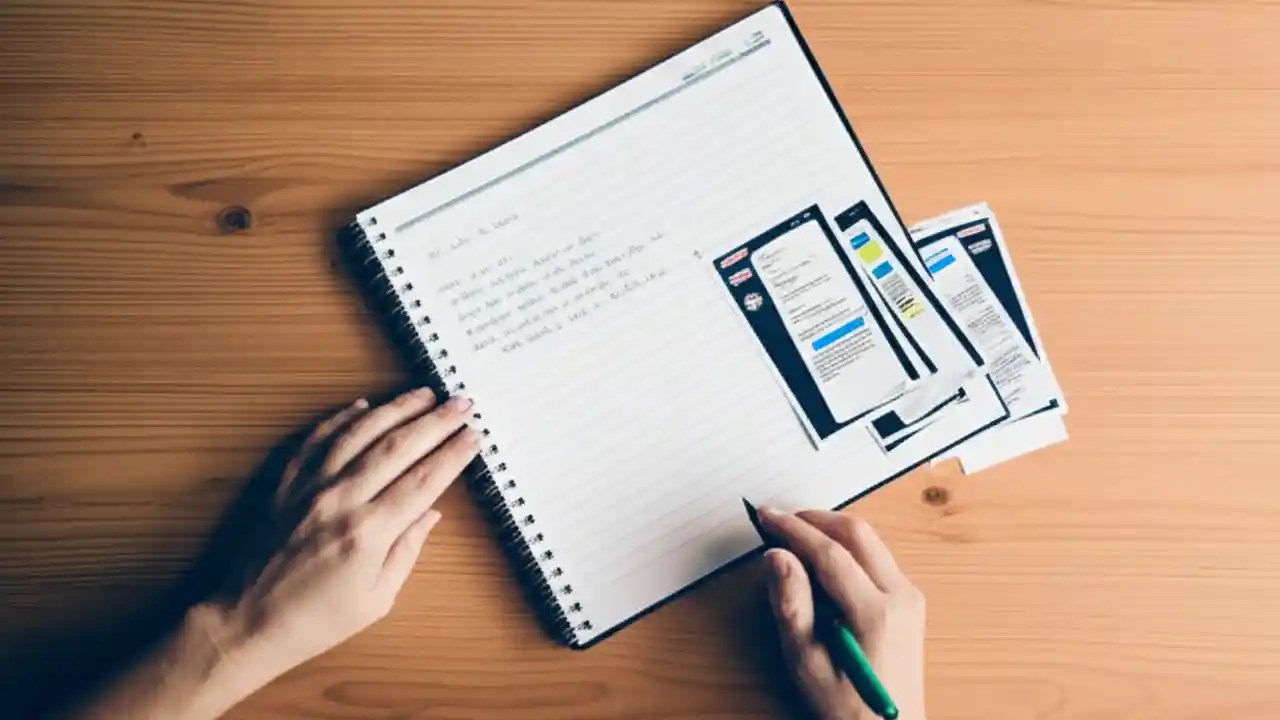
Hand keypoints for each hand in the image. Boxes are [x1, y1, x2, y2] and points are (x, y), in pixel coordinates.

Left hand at [216, 388, 480, 679]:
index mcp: (368, 533)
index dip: (453, 454)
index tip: (473, 436)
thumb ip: (407, 551)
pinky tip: (364, 405)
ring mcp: (310, 486)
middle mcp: (340, 500)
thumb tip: (431, 512)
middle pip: (398, 447)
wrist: (246, 621)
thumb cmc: (315, 620)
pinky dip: (343, 418)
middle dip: (435, 422)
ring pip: (360, 432)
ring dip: (396, 409)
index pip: (423, 481)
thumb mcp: (377, 600)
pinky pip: (318, 438)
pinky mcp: (286, 482)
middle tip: (462, 404)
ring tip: (424, 394)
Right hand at [758, 508, 926, 719]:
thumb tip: (777, 557)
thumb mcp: (808, 663)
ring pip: (869, 541)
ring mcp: (910, 598)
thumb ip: (792, 605)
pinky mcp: (908, 603)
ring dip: (830, 531)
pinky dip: (845, 548)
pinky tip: (819, 559)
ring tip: (794, 536)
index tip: (766, 517)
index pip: (830, 552)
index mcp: (876, 612)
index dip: (793, 529)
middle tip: (779, 520)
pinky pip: (876, 558)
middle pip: (857, 534)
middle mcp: (901, 596)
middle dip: (814, 519)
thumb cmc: (848, 710)